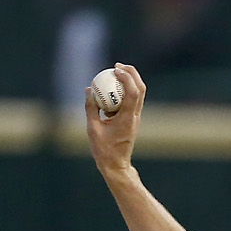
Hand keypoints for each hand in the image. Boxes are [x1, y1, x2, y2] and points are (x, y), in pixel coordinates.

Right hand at [86, 63, 146, 180]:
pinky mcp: (132, 119)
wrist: (116, 165)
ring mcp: (135, 118)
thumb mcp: (92, 128)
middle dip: (131, 73)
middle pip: (141, 89)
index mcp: (127, 118)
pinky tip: (111, 89)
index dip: (126, 77)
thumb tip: (89, 89)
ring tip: (115, 72)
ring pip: (138, 94)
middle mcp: (135, 116)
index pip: (132, 93)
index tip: (115, 69)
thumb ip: (90, 108)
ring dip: (129, 80)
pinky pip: (131, 101)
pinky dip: (124, 91)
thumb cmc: (103, 150)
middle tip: (117, 66)